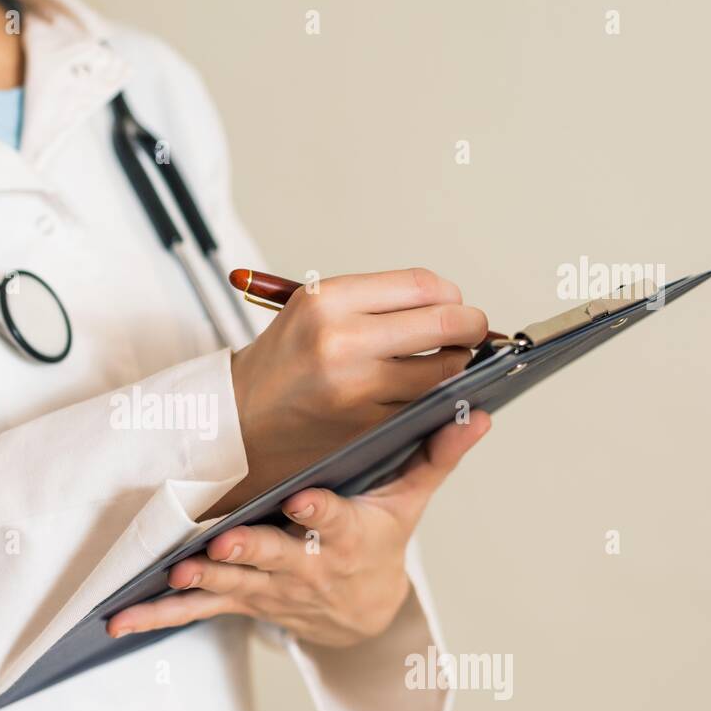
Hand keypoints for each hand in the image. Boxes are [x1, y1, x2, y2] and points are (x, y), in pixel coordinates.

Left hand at [107, 411, 489, 645]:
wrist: (360, 613)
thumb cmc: (380, 542)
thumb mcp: (409, 501)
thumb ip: (435, 454)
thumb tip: (476, 410)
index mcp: (346, 535)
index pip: (334, 521)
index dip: (319, 513)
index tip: (304, 499)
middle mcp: (305, 567)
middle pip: (276, 557)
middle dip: (253, 550)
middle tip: (228, 540)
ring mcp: (268, 588)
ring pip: (232, 582)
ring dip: (203, 578)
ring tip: (174, 570)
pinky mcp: (239, 600)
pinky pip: (196, 610)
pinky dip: (158, 614)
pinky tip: (120, 619)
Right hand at [217, 268, 486, 513]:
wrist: (239, 419)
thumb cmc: (281, 362)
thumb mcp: (313, 309)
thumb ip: (374, 301)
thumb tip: (447, 300)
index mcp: (328, 299)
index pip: (423, 285)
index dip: (450, 294)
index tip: (454, 303)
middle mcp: (342, 340)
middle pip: (444, 323)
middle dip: (469, 327)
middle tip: (471, 330)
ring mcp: (356, 387)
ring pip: (443, 369)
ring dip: (455, 365)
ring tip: (445, 361)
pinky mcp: (365, 425)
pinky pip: (422, 404)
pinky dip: (431, 396)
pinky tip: (421, 390)